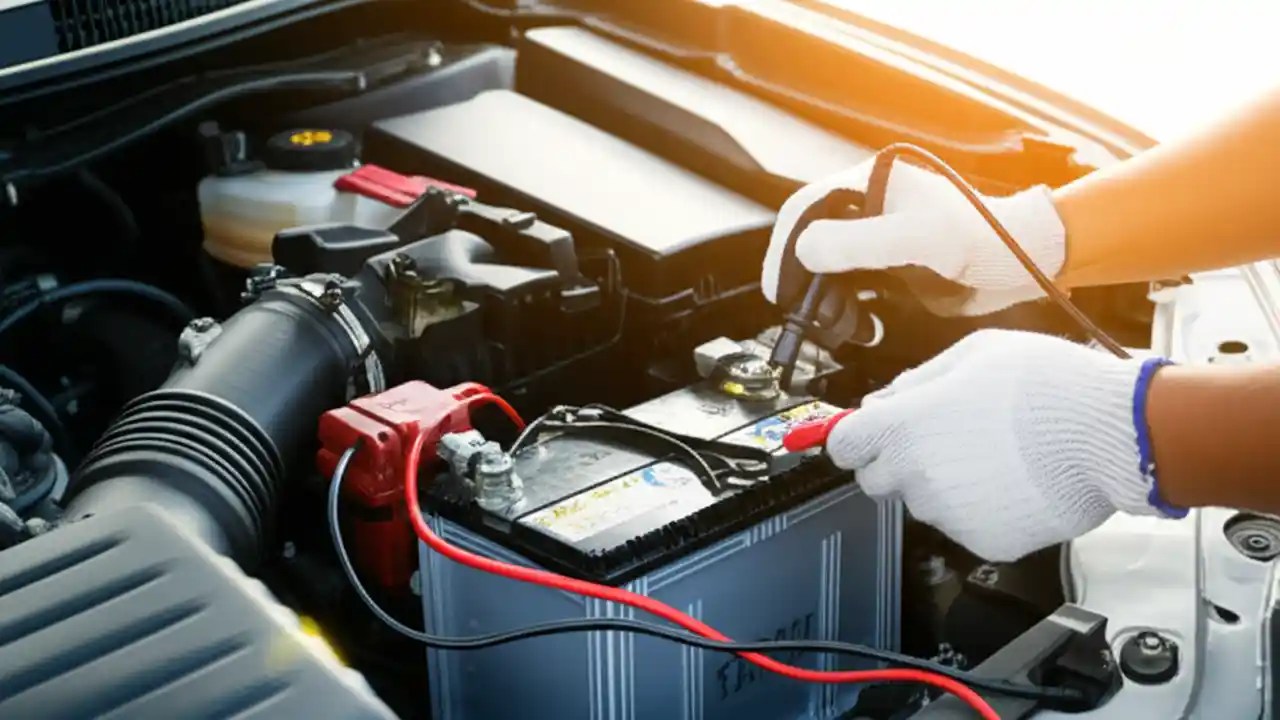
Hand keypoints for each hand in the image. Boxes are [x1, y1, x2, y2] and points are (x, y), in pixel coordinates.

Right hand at [761, 158, 1066, 315]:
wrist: (1027, 262)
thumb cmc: (989, 236)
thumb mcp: (921, 237)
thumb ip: (861, 242)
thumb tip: (806, 250)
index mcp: (869, 184)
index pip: (805, 210)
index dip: (785, 249)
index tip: (780, 287)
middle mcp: (868, 209)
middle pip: (810, 243)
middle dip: (805, 284)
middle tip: (806, 315)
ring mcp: (878, 239)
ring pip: (827, 271)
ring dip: (825, 303)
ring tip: (839, 326)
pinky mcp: (889, 267)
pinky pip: (849, 289)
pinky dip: (846, 313)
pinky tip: (857, 327)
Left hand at [826, 329, 1157, 561]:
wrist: (1108, 433)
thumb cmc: (1044, 383)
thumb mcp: (972, 354)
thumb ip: (917, 381)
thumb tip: (884, 401)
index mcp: (904, 426)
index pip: (844, 446)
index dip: (853, 439)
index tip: (865, 435)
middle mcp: (916, 474)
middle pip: (877, 479)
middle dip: (896, 461)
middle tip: (939, 439)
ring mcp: (948, 513)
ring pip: (923, 502)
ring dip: (941, 483)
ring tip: (991, 455)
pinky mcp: (982, 540)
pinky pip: (964, 524)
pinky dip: (979, 508)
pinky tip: (1012, 481)